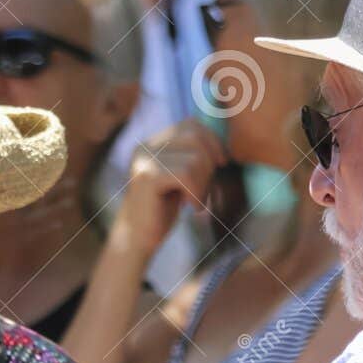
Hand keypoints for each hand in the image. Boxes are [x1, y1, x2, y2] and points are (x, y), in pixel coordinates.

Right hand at [113, 121, 226, 255]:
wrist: (138, 238)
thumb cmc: (164, 209)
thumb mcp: (182, 176)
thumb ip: (195, 156)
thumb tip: (224, 144)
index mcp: (153, 143)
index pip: (190, 124)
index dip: (212, 141)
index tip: (221, 163)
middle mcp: (146, 146)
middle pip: (195, 137)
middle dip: (210, 164)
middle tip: (206, 189)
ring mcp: (145, 160)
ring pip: (194, 159)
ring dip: (204, 184)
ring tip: (196, 202)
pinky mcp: (147, 177)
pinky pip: (186, 175)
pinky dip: (196, 193)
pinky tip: (191, 207)